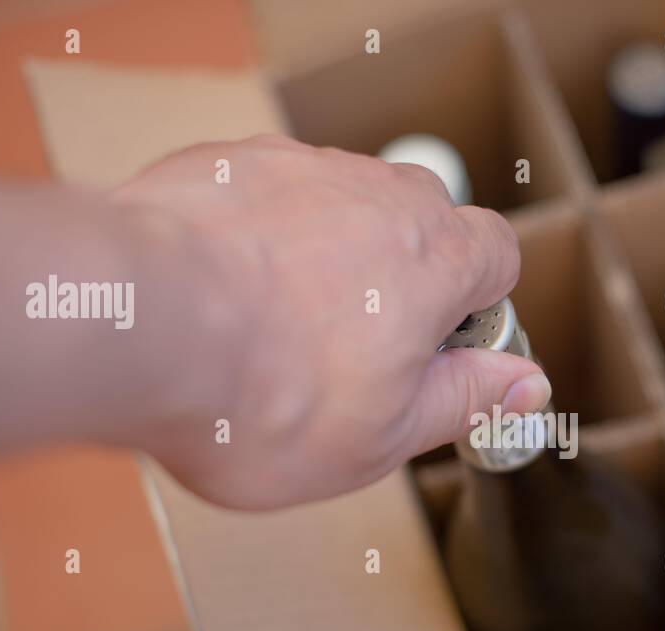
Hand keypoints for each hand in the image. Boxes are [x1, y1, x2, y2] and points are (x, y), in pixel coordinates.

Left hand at [113, 134, 549, 508]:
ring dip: (328, 257)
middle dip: (402, 278)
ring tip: (275, 328)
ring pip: (341, 206)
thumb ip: (466, 399)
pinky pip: (268, 197)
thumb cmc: (266, 397)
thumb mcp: (386, 435)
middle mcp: (378, 193)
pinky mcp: (229, 161)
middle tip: (357, 350)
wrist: (138, 329)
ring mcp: (299, 168)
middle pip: (421, 223)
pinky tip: (224, 295)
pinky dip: (261, 239)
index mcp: (436, 259)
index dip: (478, 306)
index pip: (498, 253)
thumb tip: (525, 384)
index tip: (441, 353)